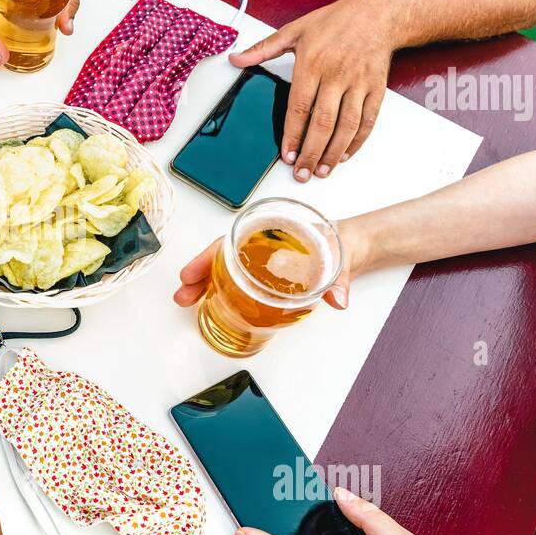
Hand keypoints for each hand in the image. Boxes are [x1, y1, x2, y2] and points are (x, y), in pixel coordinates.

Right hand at [172, 220, 362, 309]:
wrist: (352, 246)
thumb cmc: (342, 241)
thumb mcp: (344, 257)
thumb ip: (341, 279)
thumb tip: (338, 298)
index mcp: (276, 232)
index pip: (234, 241)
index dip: (209, 257)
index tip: (191, 272)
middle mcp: (264, 245)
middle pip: (223, 257)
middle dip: (199, 275)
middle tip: (182, 295)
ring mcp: (263, 261)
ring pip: (226, 269)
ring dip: (204, 285)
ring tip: (188, 301)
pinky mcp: (268, 276)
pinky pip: (238, 281)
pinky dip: (221, 290)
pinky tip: (210, 302)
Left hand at [231, 0, 396, 181]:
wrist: (378, 13)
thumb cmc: (336, 21)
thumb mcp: (295, 30)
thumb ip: (263, 49)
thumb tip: (237, 58)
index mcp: (312, 64)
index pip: (299, 108)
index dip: (292, 136)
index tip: (287, 156)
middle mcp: (336, 76)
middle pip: (322, 123)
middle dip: (312, 153)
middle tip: (303, 173)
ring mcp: (358, 84)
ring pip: (347, 126)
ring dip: (334, 152)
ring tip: (322, 171)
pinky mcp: (376, 88)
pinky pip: (368, 120)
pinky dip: (357, 141)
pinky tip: (344, 154)